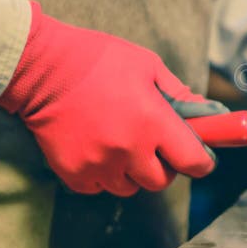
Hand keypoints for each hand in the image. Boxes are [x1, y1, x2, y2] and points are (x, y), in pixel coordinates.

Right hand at [0, 1, 223, 195]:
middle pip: (161, 181)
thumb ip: (178, 94)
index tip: (202, 159)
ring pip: (130, 187)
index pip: (193, 162)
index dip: (202, 163)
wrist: (41, 67)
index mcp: (154, 123)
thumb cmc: (99, 59)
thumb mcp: (148, 66)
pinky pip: (99, 188)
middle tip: (157, 147)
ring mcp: (99, 164)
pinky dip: (104, 175)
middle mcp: (129, 149)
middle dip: (165, 166)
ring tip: (124, 144)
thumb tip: (204, 113)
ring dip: (133, 172)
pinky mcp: (73, 172)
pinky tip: (100, 150)